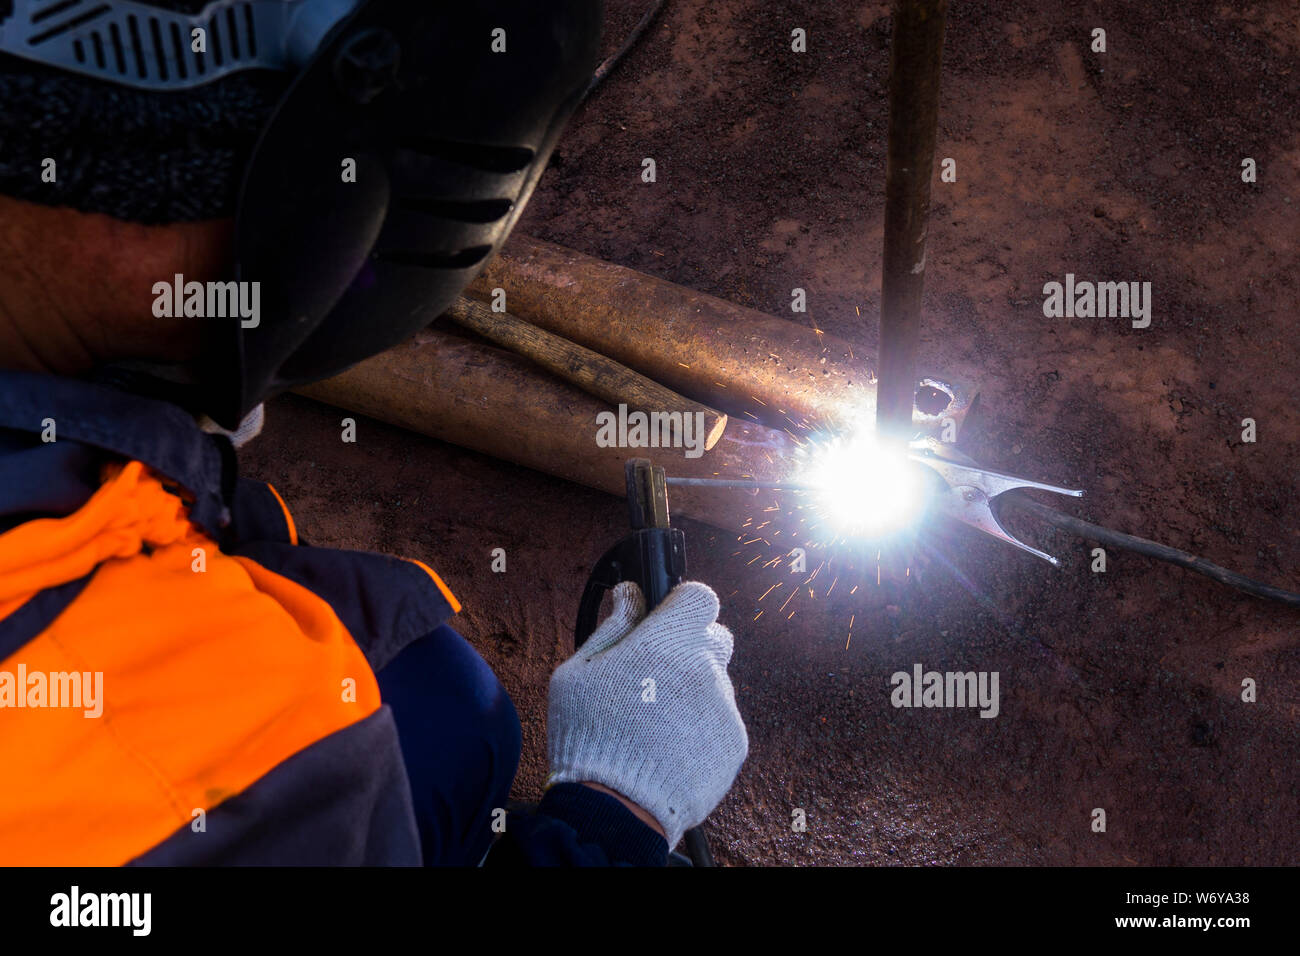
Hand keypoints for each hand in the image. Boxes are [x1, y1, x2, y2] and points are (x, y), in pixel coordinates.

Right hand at [547, 581, 747, 848]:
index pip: (699, 597)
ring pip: (716, 683)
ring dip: (694, 692)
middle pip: (714, 639)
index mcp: (667, 643)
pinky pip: (721, 721)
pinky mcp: (734, 743)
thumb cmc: (588, 735)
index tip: (666, 618)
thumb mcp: (579, 673)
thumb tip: (630, 594)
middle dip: (690, 648)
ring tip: (656, 724)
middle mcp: (705, 668)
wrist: (616, 809)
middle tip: (657, 675)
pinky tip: (670, 747)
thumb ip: (612, 628)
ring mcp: (724, 707)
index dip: (682, 605)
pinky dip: (701, 728)